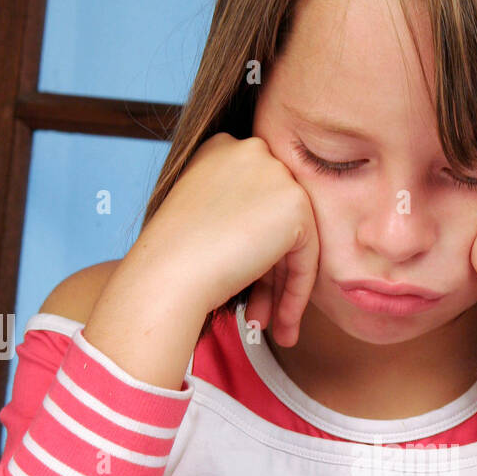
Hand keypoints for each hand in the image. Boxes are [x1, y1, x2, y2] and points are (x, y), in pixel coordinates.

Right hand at [123, 133, 319, 345]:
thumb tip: (269, 244)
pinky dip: (296, 293)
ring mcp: (275, 173)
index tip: (245, 290)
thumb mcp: (204, 222)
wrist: (169, 272)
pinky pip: (307, 256)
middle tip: (260, 315)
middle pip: (275, 222)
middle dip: (268, 277)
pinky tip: (283, 323)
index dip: (252, 253)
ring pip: (293, 241)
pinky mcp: (296, 202)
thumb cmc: (173, 258)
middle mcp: (250, 151)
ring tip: (268, 326)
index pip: (253, 204)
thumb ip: (237, 218)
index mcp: (220, 149)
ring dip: (281, 291)